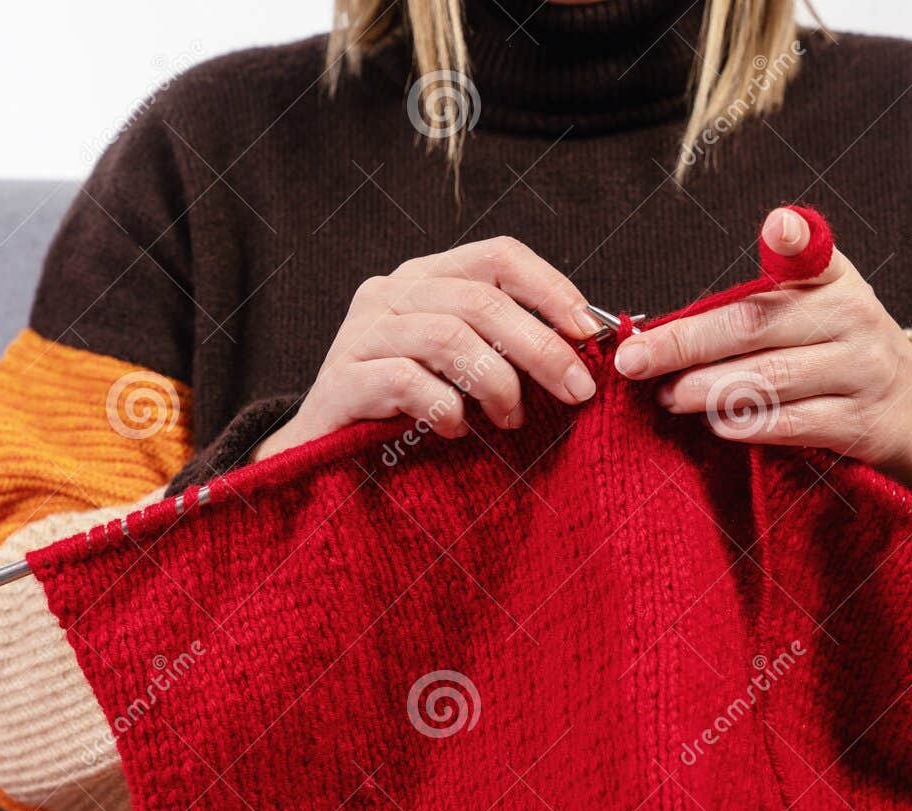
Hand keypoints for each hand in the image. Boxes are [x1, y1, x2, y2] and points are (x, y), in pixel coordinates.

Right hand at [255, 237, 601, 459]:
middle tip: (576, 391)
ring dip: (496, 383)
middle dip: (540, 347)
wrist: (323, 453)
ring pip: (448, 337)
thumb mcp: (462, 366)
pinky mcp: (340, 380)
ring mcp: (360, 334)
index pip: (498, 256)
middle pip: (481, 301)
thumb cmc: (408, 411)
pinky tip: (456, 432)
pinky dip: (445, 409)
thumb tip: (586, 348)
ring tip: (511, 420)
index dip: (551, 288)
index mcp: (427, 278)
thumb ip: (508, 345)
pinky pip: (407, 382)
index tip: (589, 332)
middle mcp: (391, 293)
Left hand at [612, 208, 911, 490]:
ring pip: (771, 378)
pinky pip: (792, 423)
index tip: (777, 227)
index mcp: (835, 283)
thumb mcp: (824, 303)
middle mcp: (851, 320)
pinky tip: (714, 423)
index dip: (795, 241)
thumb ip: (769, 289)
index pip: (813, 256)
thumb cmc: (841, 348)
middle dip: (687, 342)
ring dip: (708, 389)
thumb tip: (688, 305)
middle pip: (758, 325)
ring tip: (668, 396)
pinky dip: (747, 424)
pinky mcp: (857, 422)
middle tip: (636, 360)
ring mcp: (858, 372)